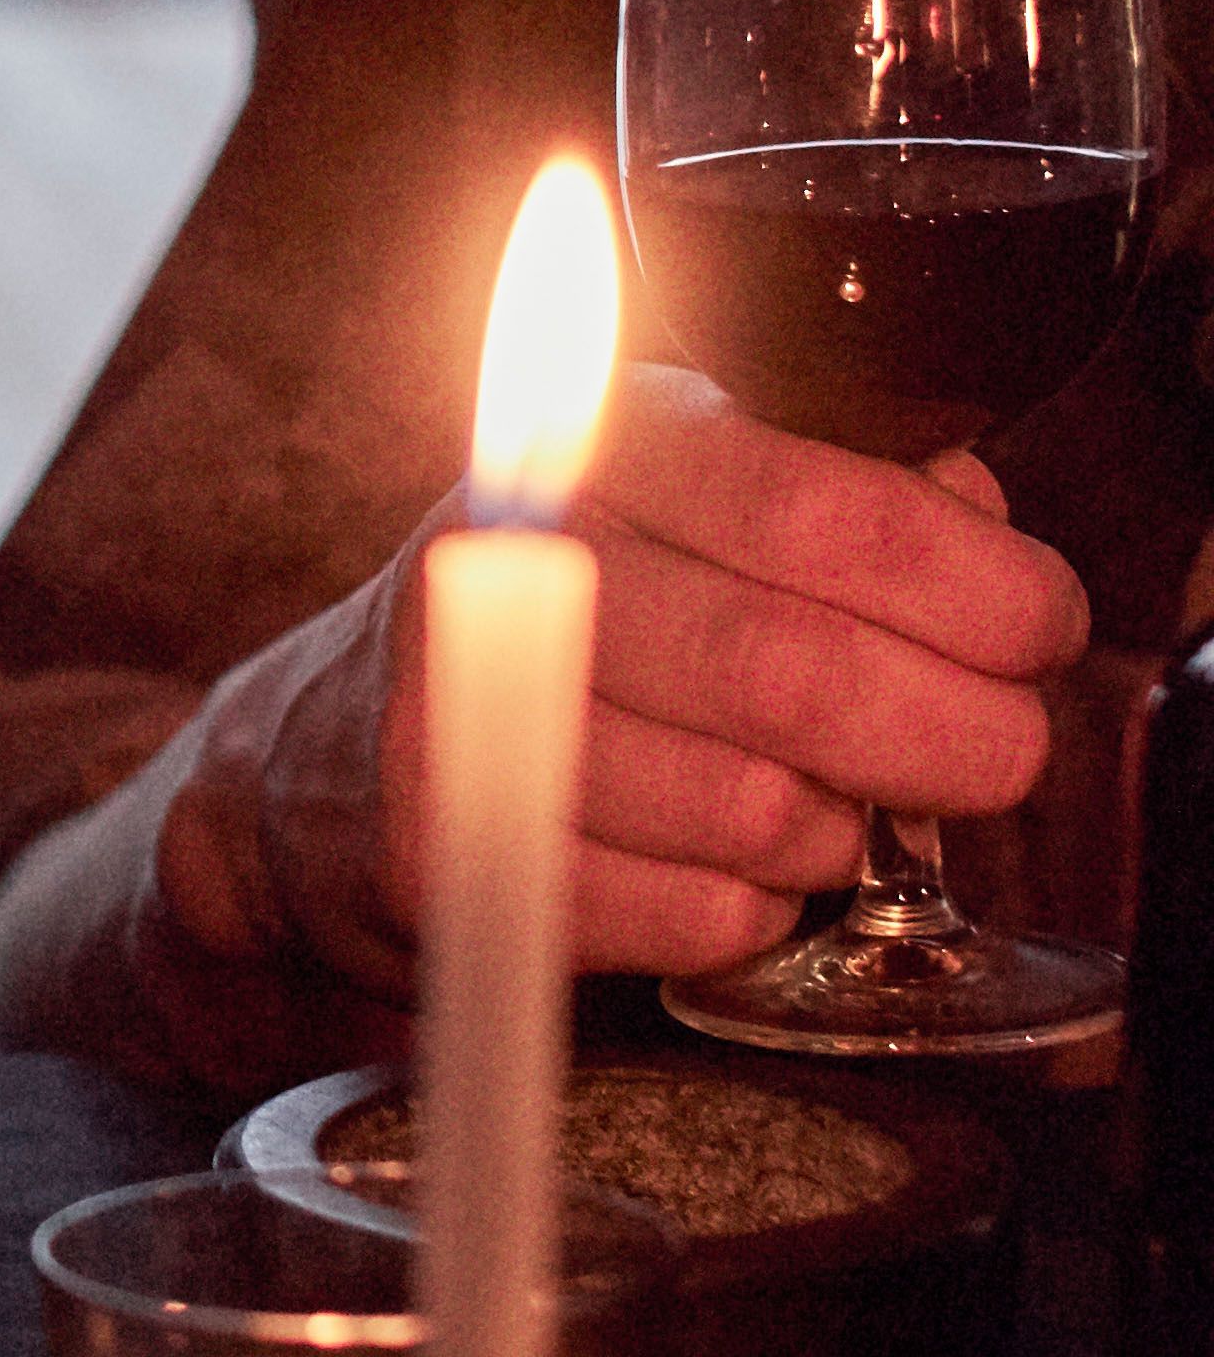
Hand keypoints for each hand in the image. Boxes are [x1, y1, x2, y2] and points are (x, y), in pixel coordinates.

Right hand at [154, 363, 1089, 1024]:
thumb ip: (831, 490)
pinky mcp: (446, 852)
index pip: (824, 503)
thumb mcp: (674, 502)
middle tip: (998, 756)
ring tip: (817, 811)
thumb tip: (977, 516)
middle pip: (794, 671)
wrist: (318, 762)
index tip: (1037, 628)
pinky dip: (750, 912)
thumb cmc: (548, 624)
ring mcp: (461, 709)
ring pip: (753, 808)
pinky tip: (720, 872)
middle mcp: (508, 555)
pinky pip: (691, 914)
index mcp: (594, 442)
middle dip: (951, 734)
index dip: (974, 584)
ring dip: (835, 833)